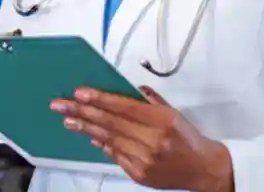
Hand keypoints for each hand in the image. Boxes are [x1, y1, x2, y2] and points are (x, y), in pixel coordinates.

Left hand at [51, 86, 233, 191]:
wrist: (204, 170)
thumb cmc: (187, 138)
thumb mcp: (172, 113)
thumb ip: (148, 100)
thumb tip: (126, 89)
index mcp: (161, 120)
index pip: (122, 106)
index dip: (98, 99)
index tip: (78, 93)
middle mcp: (151, 140)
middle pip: (109, 123)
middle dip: (81, 112)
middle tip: (59, 105)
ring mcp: (144, 159)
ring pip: (108, 139)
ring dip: (85, 128)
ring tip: (68, 120)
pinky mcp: (139, 174)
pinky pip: (115, 155)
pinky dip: (102, 144)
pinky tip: (90, 136)